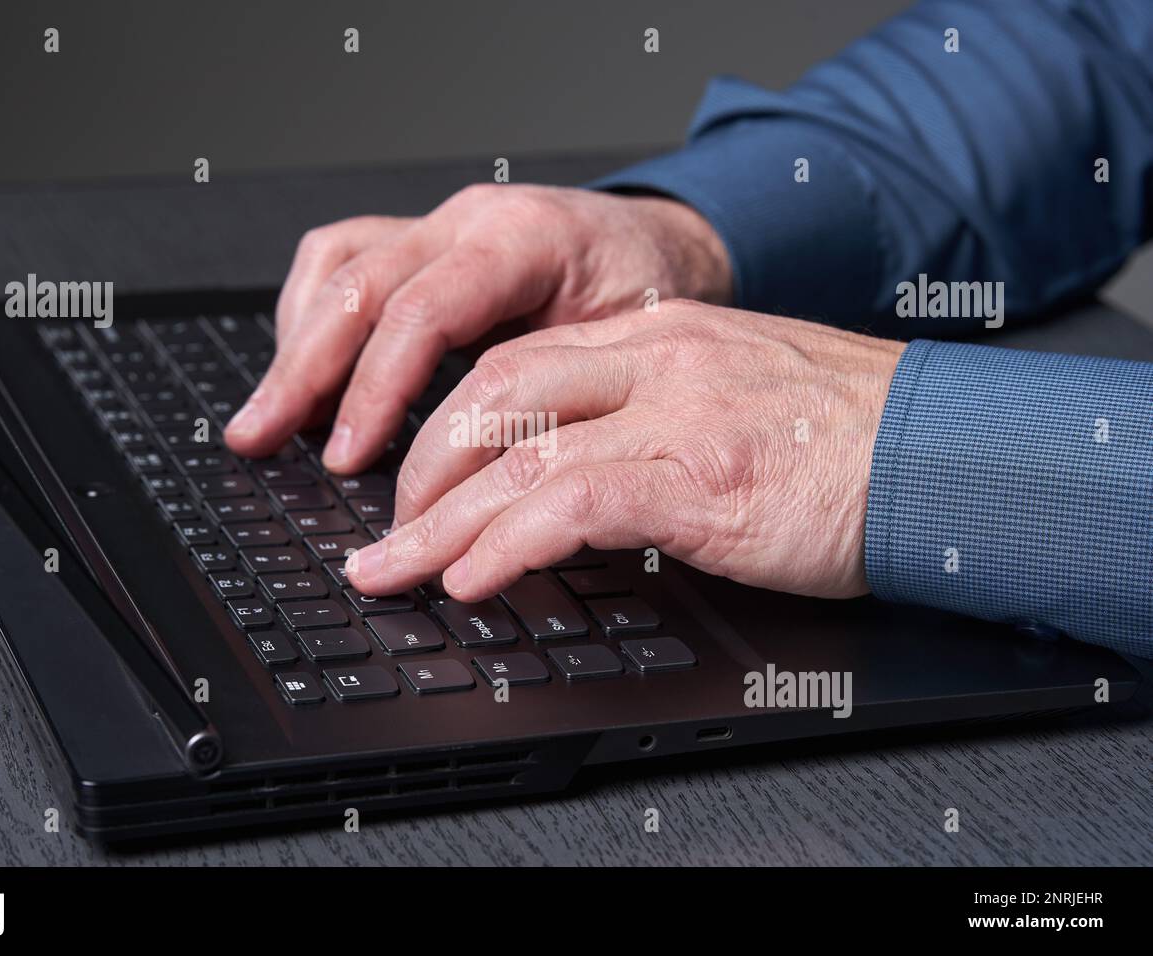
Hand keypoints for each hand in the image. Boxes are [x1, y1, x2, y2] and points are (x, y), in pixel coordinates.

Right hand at [222, 184, 731, 469]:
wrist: (661, 245)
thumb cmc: (651, 295)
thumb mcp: (631, 344)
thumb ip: (559, 392)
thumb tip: (496, 487)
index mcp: (525, 239)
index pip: (424, 308)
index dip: (376, 387)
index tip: (348, 456)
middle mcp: (472, 221)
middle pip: (359, 284)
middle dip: (304, 370)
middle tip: (265, 438)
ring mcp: (442, 226)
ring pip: (338, 264)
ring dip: (295, 344)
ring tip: (270, 418)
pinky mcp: (425, 242)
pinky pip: (344, 260)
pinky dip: (312, 317)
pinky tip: (304, 370)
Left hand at [345, 300, 904, 600]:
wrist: (942, 451)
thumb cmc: (846, 437)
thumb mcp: (733, 396)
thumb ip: (650, 416)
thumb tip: (568, 476)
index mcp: (657, 339)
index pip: (517, 366)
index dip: (446, 425)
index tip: (413, 478)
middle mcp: (656, 364)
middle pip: (493, 399)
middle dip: (420, 470)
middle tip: (381, 532)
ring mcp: (677, 416)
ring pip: (517, 455)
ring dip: (438, 521)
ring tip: (393, 571)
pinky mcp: (701, 479)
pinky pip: (572, 503)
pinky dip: (507, 543)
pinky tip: (472, 577)